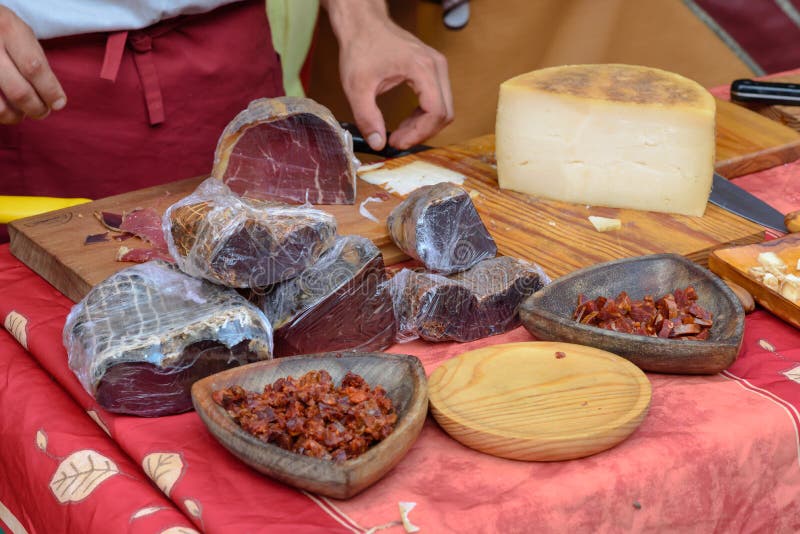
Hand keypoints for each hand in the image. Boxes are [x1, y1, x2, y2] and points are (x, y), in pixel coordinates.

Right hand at [0, 6, 65, 123]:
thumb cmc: (1, 31)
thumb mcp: (21, 33)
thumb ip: (37, 63)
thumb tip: (55, 100)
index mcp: (8, 30)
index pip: (34, 68)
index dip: (50, 91)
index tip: (58, 103)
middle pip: (18, 91)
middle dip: (36, 108)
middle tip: (42, 111)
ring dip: (15, 116)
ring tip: (22, 112)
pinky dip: (0, 114)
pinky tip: (5, 108)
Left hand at [322, 0, 452, 150]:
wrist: (362, 23)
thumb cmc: (361, 47)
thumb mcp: (357, 87)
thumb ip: (367, 117)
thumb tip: (378, 143)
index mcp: (422, 68)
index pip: (435, 112)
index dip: (418, 134)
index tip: (397, 143)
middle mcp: (436, 66)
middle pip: (445, 113)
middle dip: (422, 133)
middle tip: (398, 141)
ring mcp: (437, 66)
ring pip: (444, 108)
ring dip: (424, 126)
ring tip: (400, 133)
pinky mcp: (432, 69)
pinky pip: (438, 100)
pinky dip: (424, 115)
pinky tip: (406, 122)